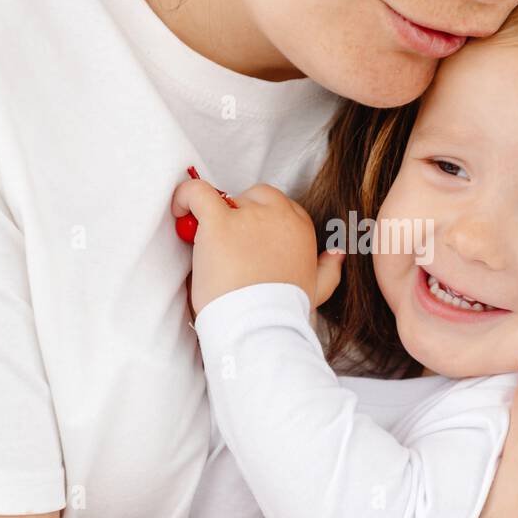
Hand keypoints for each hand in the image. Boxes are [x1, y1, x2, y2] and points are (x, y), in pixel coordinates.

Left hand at [171, 178, 344, 316]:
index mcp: (301, 229)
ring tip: (202, 240)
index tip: (250, 240)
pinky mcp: (218, 222)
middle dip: (240, 212)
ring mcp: (248, 217)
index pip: (282, 207)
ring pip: (226, 198)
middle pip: (255, 197)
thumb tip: (337, 253)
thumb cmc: (284, 310)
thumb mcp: (318, 290)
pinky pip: (199, 193)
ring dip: (215, 215)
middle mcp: (278, 216)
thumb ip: (329, 269)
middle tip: (228, 242)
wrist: (259, 324)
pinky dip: (186, 196)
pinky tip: (180, 208)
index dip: (262, 220)